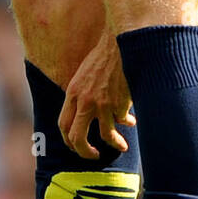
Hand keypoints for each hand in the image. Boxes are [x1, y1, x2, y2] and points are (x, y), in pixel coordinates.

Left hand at [59, 29, 135, 159]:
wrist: (119, 42)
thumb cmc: (103, 56)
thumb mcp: (84, 75)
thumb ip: (83, 95)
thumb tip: (88, 115)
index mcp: (73, 93)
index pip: (63, 125)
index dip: (69, 140)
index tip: (77, 146)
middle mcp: (84, 101)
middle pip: (77, 138)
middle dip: (84, 152)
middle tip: (93, 156)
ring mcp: (102, 104)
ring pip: (106, 136)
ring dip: (115, 144)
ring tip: (122, 146)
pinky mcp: (120, 103)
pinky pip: (123, 120)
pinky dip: (128, 123)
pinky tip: (134, 121)